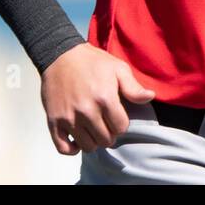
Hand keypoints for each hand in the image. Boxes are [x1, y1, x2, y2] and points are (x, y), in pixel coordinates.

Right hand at [39, 42, 155, 153]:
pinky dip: (72, 148)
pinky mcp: (53, 121)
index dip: (121, 123)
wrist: (60, 55)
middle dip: (109, 133)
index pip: (121, 128)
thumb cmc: (92, 62)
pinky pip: (63, 148)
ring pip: (87, 146)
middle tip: (105, 123)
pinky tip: (77, 139)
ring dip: (93, 141)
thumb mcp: (118, 68)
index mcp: (105, 98)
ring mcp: (69, 118)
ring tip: (93, 129)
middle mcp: (86, 111)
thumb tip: (150, 97)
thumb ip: (133, 86)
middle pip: (105, 140)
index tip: (116, 115)